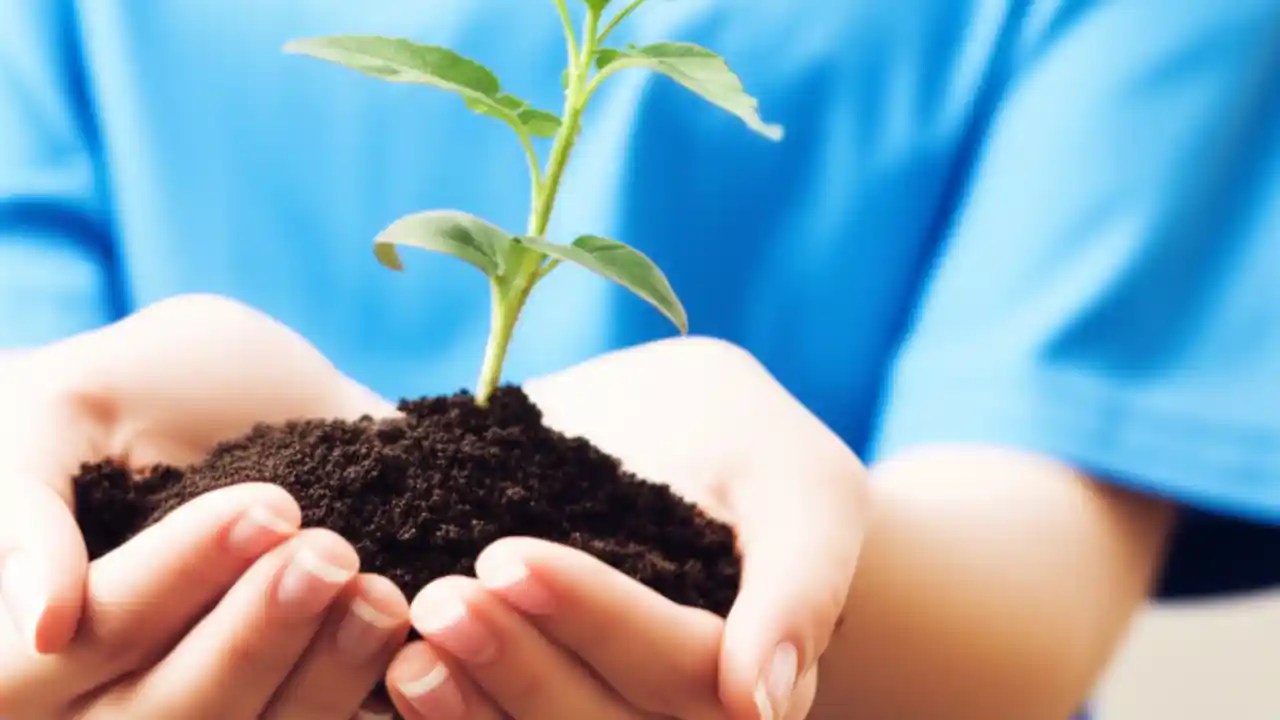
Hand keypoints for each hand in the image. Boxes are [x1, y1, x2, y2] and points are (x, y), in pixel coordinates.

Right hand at [0, 295, 408, 718]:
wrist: (216, 397)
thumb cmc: (116, 396)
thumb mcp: (54, 415)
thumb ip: (28, 515)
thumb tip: (44, 626)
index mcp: (36, 652)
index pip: (92, 642)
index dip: (178, 580)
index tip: (269, 506)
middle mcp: (118, 696)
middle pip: (177, 715)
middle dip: (259, 637)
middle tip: (332, 553)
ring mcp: (218, 697)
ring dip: (329, 677)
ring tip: (383, 597)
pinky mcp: (294, 692)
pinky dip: (381, 695)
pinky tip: (426, 649)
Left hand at [385, 338, 867, 719]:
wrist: (677, 445)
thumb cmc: (750, 453)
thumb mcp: (802, 490)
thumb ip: (800, 584)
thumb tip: (758, 704)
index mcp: (745, 674)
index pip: (678, 670)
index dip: (597, 623)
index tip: (510, 558)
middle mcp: (670, 715)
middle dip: (520, 669)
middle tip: (444, 599)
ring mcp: (603, 710)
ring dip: (469, 709)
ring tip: (405, 651)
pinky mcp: (541, 701)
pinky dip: (445, 716)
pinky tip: (390, 674)